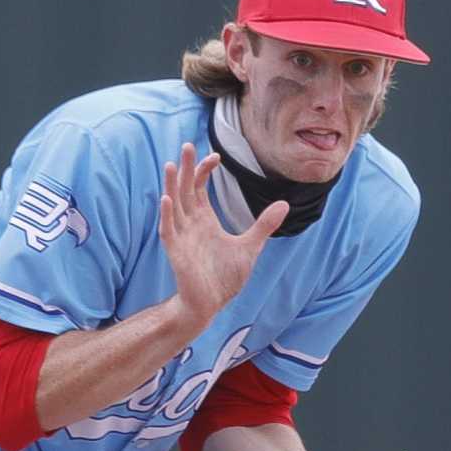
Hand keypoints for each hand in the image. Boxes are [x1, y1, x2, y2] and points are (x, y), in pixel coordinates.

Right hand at [158, 141, 287, 324]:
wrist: (211, 305)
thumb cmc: (225, 278)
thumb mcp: (250, 246)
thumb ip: (264, 225)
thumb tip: (284, 204)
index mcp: (205, 221)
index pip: (199, 189)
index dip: (204, 171)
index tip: (216, 157)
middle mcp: (190, 225)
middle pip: (185, 190)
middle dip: (186, 169)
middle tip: (187, 146)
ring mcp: (181, 237)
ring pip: (173, 206)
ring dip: (172, 186)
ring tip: (172, 165)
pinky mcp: (176, 252)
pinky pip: (168, 230)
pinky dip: (167, 215)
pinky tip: (167, 199)